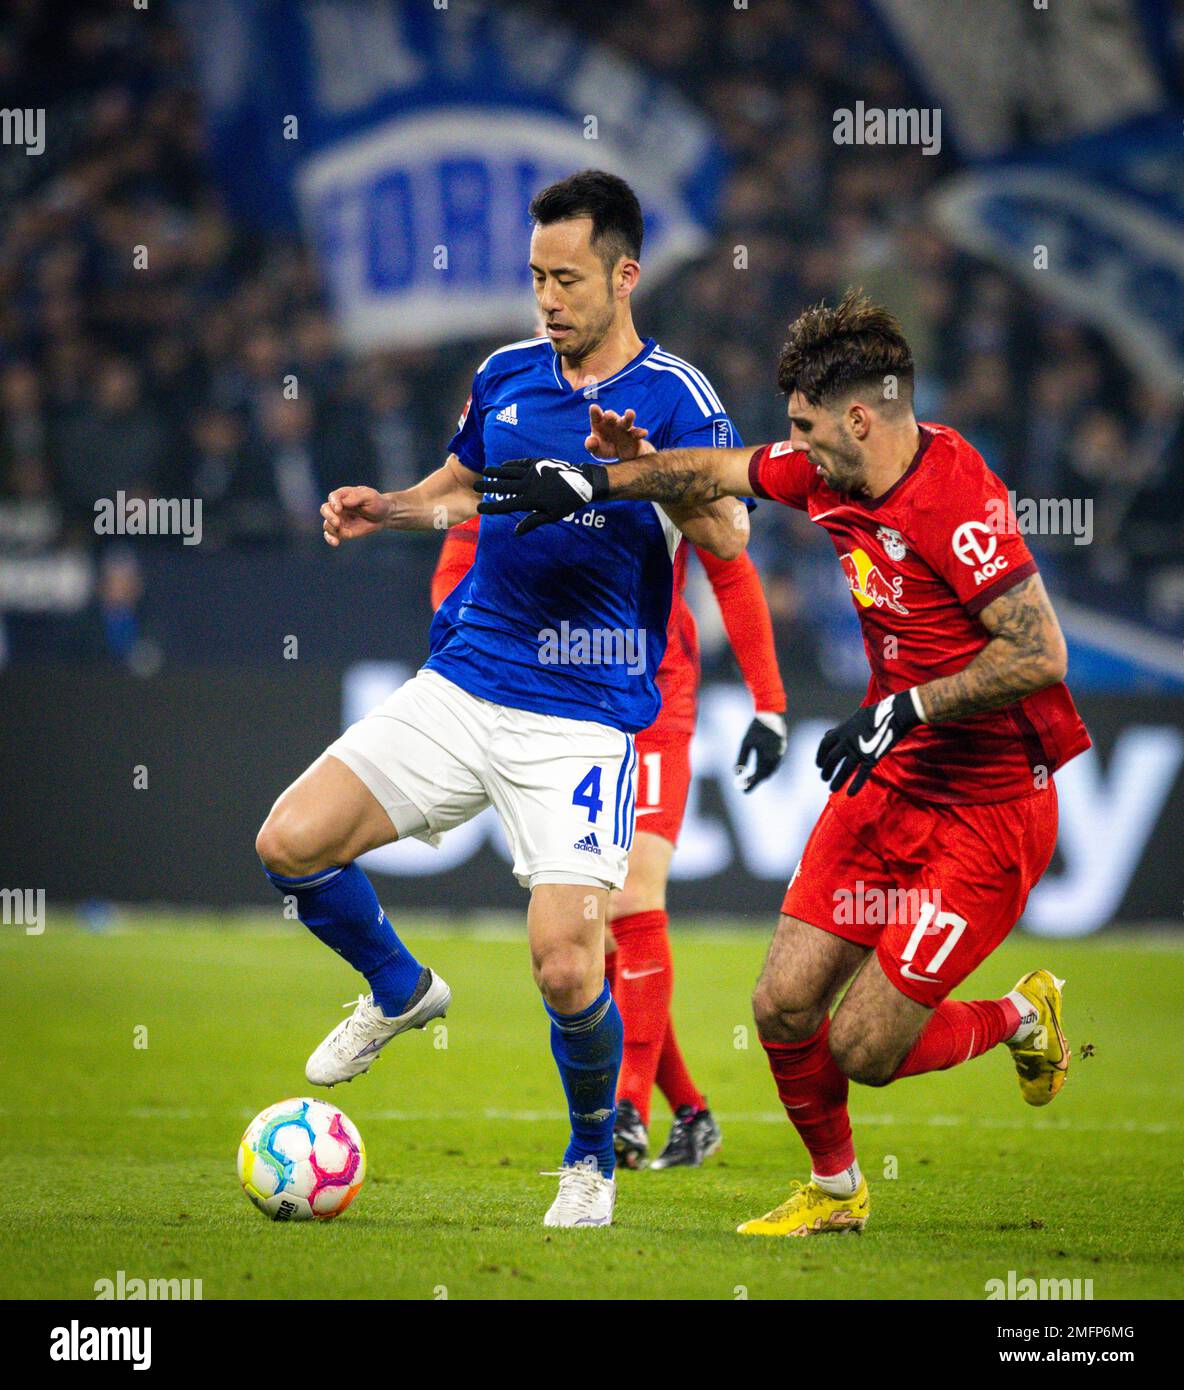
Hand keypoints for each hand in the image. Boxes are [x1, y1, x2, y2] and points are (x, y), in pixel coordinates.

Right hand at [321, 486, 391, 546]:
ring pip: (327, 524)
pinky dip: (330, 539)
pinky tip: (336, 542)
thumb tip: (344, 502)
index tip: (339, 509)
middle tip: (337, 523)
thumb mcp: (370, 496)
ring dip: (334, 530)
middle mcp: (338, 507)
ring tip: (348, 533)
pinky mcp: (341, 530)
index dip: (333, 503)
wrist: (382, 516)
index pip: (333, 497)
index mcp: (344, 495)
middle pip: (325, 510)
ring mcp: (338, 519)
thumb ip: (357, 497)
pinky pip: (331, 535)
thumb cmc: (376, 503)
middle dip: (329, 517)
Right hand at [475, 457, 608, 535]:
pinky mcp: (538, 463)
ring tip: (484, 471)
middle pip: (503, 486)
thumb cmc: (567, 503)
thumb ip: (532, 522)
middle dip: (488, 486)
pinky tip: (502, 465)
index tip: (480, 509)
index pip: (506, 505)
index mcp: (530, 500)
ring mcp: (532, 472)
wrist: (583, 483)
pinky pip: (520, 463)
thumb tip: (516, 532)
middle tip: (475, 486)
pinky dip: (510, 464)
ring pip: (509, 472)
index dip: (492, 507)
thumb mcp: (551, 516)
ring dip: (496, 471)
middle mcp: (528, 485)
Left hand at [585, 405, 650, 460]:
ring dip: (628, 417)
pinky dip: (641, 432)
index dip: (595, 412)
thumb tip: (590, 442)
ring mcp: (624, 428)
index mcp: (600, 424)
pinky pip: (638, 433)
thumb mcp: (597, 449)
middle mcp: (612, 423)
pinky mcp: (635, 436)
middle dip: (610, 416)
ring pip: (626, 421)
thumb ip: (591, 445)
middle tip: (609, 415)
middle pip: (611, 417)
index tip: (594, 408)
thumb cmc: (606, 447)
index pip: (596, 417)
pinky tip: (644, 433)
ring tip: (630, 413)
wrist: (623, 454)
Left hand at [734, 712, 787, 792]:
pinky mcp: (782, 750)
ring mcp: (780, 754)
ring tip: (750, 779)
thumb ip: (741, 759)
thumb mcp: (745, 744)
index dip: (751, 785)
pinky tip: (759, 769)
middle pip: (766, 775)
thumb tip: (736, 774)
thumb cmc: (755, 729)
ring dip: (762, 776)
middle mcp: (775, 757)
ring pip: (771, 771)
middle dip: (755, 781)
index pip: (759, 777)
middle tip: (744, 785)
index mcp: (766, 757)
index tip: (743, 792)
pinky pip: (775, 764)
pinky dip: (767, 769)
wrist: (771, 716)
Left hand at [816, 690, 923, 795]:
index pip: (824, 745)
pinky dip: (856, 784)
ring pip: (844, 769)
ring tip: (832, 788)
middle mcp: (847, 741)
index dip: (820, 756)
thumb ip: (842, 728)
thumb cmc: (877, 714)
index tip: (819, 764)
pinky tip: (850, 793)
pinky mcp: (872, 757)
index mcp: (842, 730)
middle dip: (826, 770)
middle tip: (824, 778)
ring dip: (837, 780)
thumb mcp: (855, 718)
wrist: (895, 714)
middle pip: (831, 759)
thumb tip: (830, 733)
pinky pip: (862, 774)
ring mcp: (859, 750)